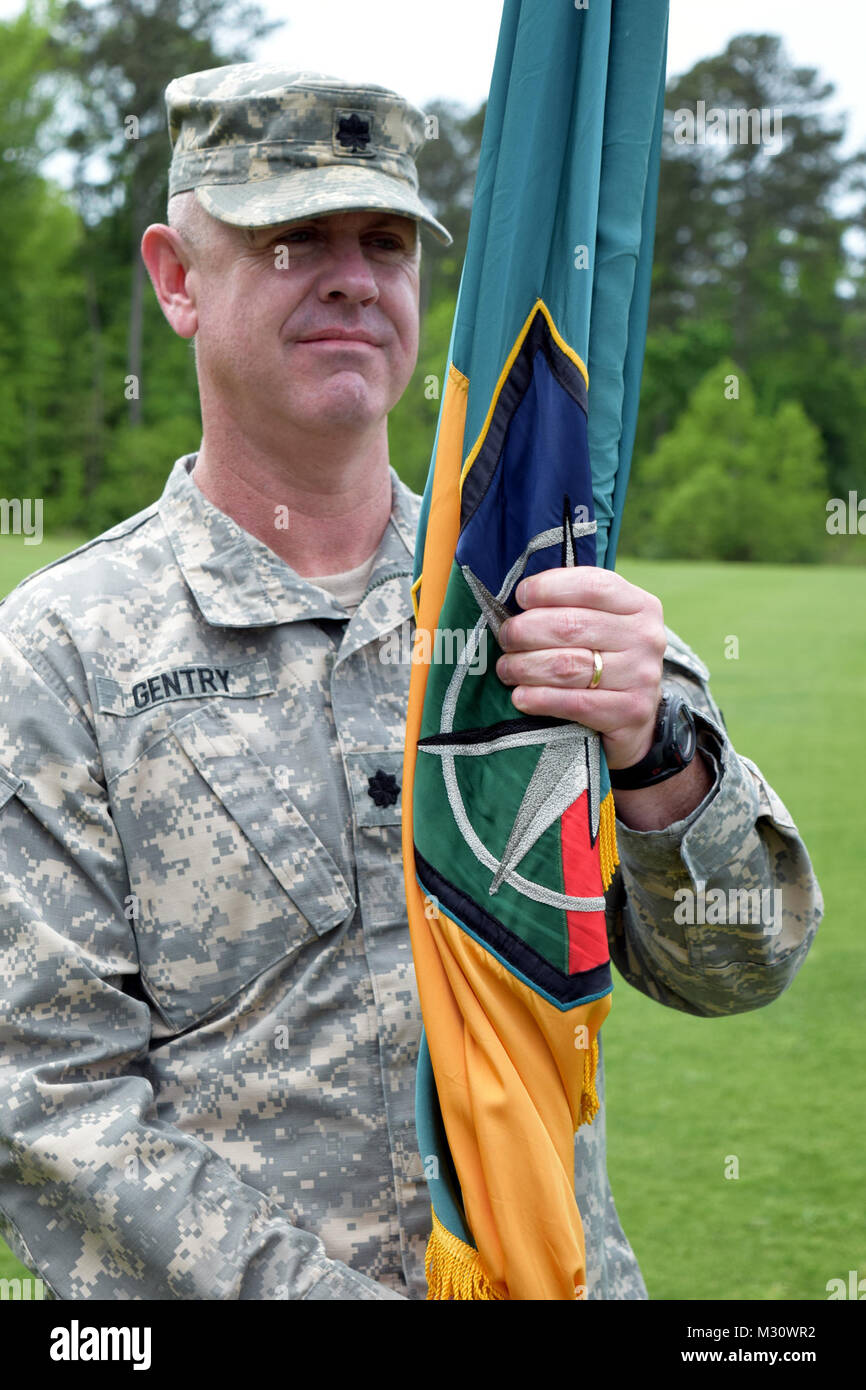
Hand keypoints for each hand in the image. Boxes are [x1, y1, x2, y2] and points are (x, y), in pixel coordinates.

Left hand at [495, 568, 665, 769]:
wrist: (637, 717)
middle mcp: (645, 637)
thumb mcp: (604, 624)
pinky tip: (521, 697)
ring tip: (506, 669)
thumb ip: (572, 606)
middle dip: (526, 631)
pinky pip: (574, 703)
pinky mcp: (631, 712)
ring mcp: (641, 676)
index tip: (521, 597)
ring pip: (567, 666)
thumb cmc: (607, 659)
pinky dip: (540, 698)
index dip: (548, 588)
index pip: (591, 585)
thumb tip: (520, 597)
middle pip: (571, 626)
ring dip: (525, 666)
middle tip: (505, 639)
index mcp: (640, 605)